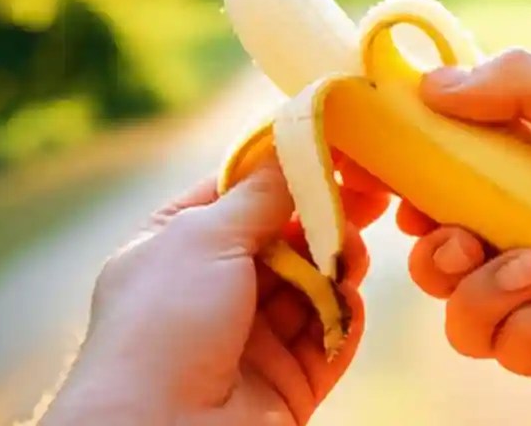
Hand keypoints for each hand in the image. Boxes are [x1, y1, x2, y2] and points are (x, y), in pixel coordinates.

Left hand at [41, 156, 388, 425]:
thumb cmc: (163, 324)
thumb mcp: (204, 235)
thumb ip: (260, 193)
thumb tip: (295, 145)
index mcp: (172, 247)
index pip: (234, 195)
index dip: (281, 170)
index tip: (332, 147)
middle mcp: (208, 291)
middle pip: (282, 240)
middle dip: (321, 217)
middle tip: (367, 194)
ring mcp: (247, 341)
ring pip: (310, 288)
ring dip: (336, 265)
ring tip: (352, 251)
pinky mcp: (283, 385)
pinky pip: (327, 341)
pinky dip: (344, 317)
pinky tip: (352, 297)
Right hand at [401, 48, 530, 389]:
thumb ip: (512, 83)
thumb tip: (425, 86)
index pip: (448, 175)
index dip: (411, 179)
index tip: (390, 178)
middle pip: (436, 251)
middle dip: (431, 247)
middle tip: (457, 234)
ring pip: (459, 311)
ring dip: (479, 290)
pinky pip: (507, 351)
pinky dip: (530, 324)